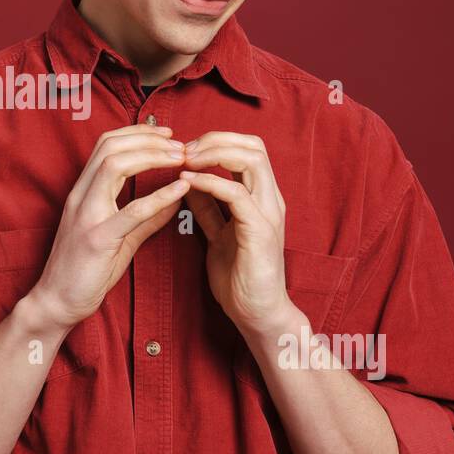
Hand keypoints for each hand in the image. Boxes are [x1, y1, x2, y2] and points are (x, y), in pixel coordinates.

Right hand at [32, 124, 191, 330]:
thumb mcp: (120, 238)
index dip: (137, 133)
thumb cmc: (86, 271)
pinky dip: (159, 196)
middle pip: (111, 146)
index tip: (166, 134)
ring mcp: (86, 215)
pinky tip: (181, 190)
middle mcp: (81, 196)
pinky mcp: (97, 239)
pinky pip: (131, 211)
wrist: (57, 302)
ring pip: (116, 165)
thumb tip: (176, 199)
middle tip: (179, 143)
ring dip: (152, 156)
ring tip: (179, 158)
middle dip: (148, 138)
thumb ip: (147, 218)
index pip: (106, 144)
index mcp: (83, 192)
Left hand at [180, 131, 297, 338]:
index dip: (217, 140)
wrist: (258, 314)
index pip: (248, 147)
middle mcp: (270, 199)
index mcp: (262, 197)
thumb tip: (188, 182)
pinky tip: (187, 183)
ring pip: (251, 159)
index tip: (185, 150)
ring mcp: (269, 213)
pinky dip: (210, 182)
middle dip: (216, 139)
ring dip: (214, 153)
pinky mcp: (260, 231)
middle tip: (183, 149)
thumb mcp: (218, 234)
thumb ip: (208, 208)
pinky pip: (236, 194)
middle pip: (254, 144)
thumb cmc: (239, 277)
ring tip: (185, 160)